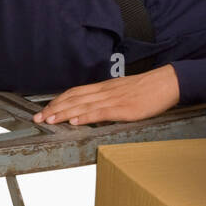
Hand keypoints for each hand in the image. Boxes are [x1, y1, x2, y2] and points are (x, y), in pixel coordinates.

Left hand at [31, 65, 179, 125]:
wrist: (166, 83)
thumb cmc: (148, 89)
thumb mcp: (123, 92)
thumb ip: (108, 99)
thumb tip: (95, 108)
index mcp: (104, 88)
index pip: (75, 92)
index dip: (58, 101)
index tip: (46, 109)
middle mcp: (104, 92)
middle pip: (73, 98)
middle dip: (54, 108)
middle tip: (38, 117)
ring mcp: (112, 99)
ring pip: (82, 105)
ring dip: (63, 113)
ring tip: (49, 120)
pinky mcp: (122, 108)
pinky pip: (99, 112)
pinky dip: (85, 117)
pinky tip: (74, 122)